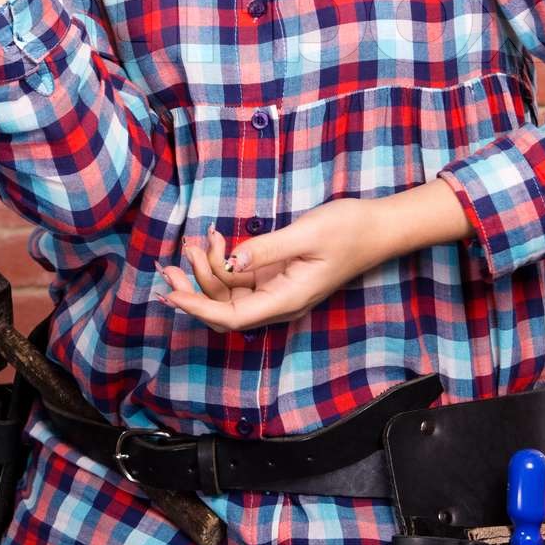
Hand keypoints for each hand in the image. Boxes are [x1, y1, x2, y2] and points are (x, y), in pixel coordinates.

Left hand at [154, 200, 386, 333]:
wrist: (377, 227)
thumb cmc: (348, 230)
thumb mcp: (307, 234)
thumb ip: (268, 249)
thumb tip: (231, 262)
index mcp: (287, 300)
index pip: (232, 317)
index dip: (198, 308)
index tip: (171, 295)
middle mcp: (279, 303)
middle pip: (224, 310)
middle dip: (193, 291)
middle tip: (167, 267)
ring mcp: (277, 291)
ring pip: (229, 294)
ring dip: (206, 271)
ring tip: (196, 240)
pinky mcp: (277, 277)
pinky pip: (241, 279)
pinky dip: (222, 262)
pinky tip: (214, 239)